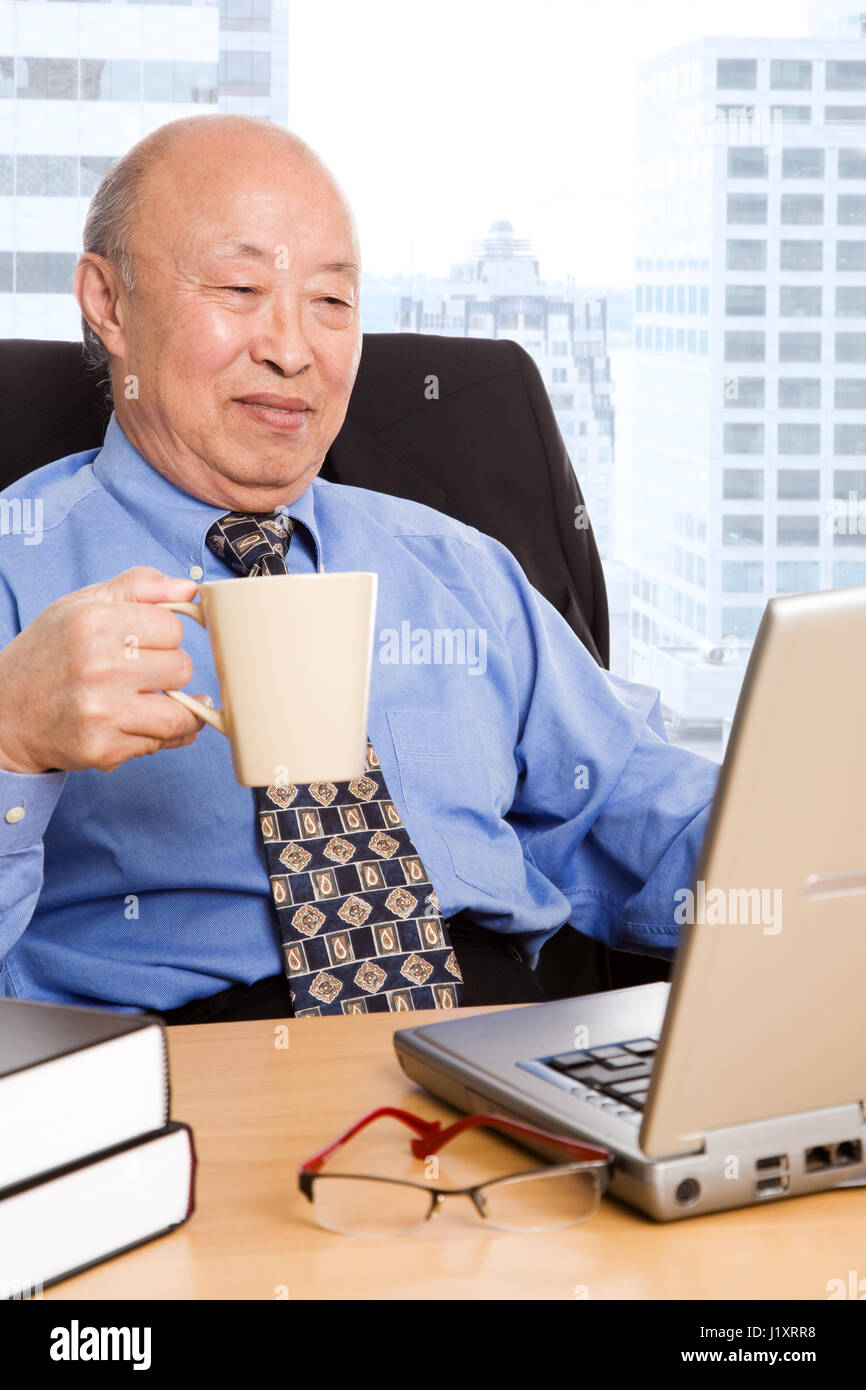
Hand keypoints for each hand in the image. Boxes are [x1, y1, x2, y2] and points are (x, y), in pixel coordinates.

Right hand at [0, 567, 209, 774]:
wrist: (3, 713)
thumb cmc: (48, 654)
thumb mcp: (81, 605)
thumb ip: (138, 587)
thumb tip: (189, 590)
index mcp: (94, 622)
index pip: (174, 627)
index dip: (164, 634)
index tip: (145, 642)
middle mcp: (98, 667)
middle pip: (183, 667)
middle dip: (168, 670)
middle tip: (140, 673)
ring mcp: (102, 712)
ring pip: (181, 713)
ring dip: (173, 708)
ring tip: (153, 701)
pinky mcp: (103, 749)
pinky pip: (162, 742)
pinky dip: (159, 735)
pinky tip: (139, 722)